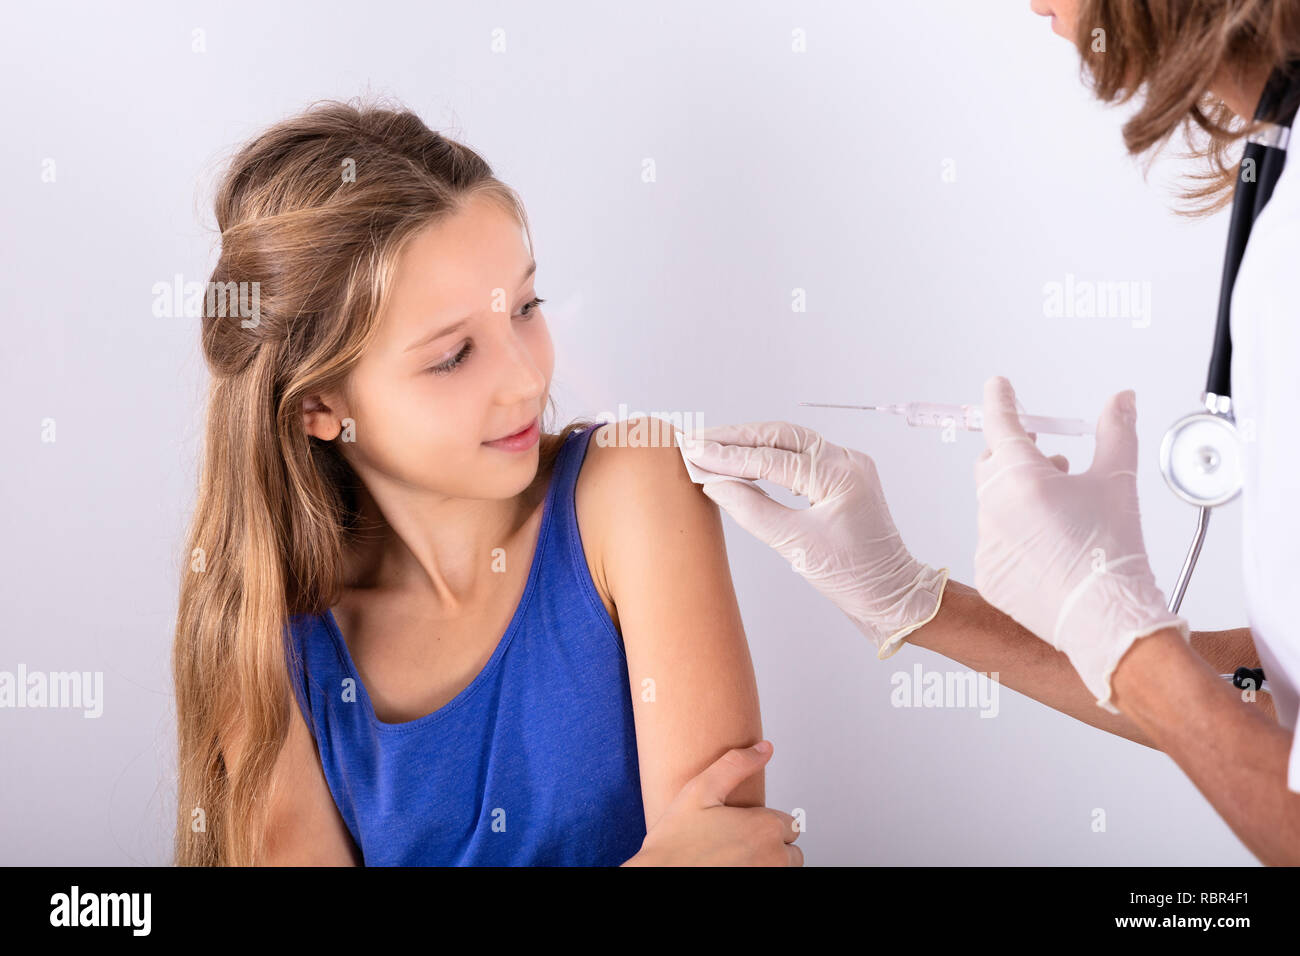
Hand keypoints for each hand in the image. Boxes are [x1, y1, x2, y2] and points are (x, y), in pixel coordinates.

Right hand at [626, 742, 802, 865]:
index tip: (741, 825)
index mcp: (766, 828)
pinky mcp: (758, 889)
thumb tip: (764, 748)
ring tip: (735, 857)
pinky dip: (756, 871)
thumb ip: (736, 765)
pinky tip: (733, 866)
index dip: (764, 822)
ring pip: (782, 868)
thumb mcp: (700, 790)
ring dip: (767, 862)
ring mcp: (766, 877)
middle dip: (771, 844)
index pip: (790, 823)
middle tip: (736, 843)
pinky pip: (769, 878)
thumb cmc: (675, 841)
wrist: (658, 875)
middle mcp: (774, 858)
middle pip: (790, 850)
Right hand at [678, 421, 948, 657]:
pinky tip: (742, 462)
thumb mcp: (795, 546)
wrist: (892, 595)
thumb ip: (751, 510)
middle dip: (734, 438)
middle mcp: (846, 461)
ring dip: (748, 444)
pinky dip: (766, 457)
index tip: (692, 453)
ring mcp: (846, 466)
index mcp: (840, 475)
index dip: (727, 456)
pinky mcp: (840, 477)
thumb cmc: (853, 577)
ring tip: (709, 446)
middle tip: (694, 441)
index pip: (771, 458)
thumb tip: (714, 485)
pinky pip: (798, 457)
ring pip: (788, 442)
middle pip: (780, 436)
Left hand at [972, 375, 1189, 713]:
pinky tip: (1049, 549)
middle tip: (1049, 463)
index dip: (1000, 401)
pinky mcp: (987, 572)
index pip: (1002, 424)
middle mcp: (994, 506)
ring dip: (1018, 499)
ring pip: (993, 505)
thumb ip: (1116, 431)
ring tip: (1058, 509)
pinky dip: (1015, 537)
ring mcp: (985, 541)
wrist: (1108, 621)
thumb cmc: (1114, 552)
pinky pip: (994, 542)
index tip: (997, 387)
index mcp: (1022, 477)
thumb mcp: (1117, 481)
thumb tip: (1121, 399)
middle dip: (1015, 457)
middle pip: (993, 464)